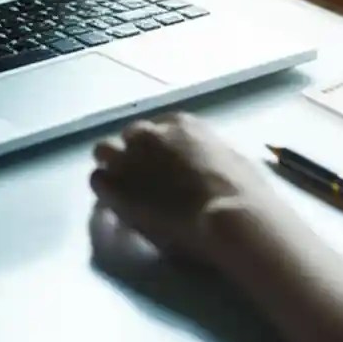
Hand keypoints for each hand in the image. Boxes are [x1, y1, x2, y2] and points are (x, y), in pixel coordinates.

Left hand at [90, 112, 277, 265]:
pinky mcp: (116, 184)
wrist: (230, 216)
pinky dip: (105, 194)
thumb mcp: (233, 160)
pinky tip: (117, 210)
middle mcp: (152, 134)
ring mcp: (131, 157)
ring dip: (113, 168)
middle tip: (141, 181)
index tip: (162, 167)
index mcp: (182, 125)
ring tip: (123, 192)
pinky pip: (97, 180)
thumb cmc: (245, 194)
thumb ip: (210, 155)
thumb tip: (208, 162)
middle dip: (133, 154)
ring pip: (104, 151)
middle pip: (129, 137)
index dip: (157, 150)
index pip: (157, 128)